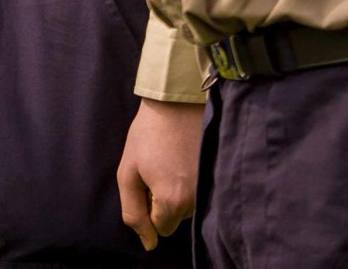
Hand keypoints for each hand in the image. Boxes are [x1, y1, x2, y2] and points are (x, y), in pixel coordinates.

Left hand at [118, 98, 203, 250]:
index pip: (160, 228)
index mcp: (172, 202)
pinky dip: (190, 182)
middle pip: (175, 218)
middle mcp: (197, 201)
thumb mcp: (128, 172)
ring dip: (178, 190)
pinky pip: (200, 193)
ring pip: (188, 206)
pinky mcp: (219, 176)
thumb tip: (148, 245)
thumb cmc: (148, 135)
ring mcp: (211, 189)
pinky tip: (184, 159)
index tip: (147, 177)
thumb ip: (134, 212)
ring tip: (171, 160)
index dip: (148, 205)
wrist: (176, 103)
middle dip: (164, 199)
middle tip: (158, 167)